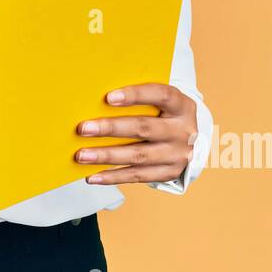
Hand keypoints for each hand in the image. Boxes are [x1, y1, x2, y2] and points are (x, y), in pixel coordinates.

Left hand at [74, 83, 197, 185]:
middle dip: (110, 128)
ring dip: (106, 156)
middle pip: (143, 128)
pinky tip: (94, 175)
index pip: (160, 95)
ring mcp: (177, 154)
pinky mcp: (169, 173)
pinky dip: (113, 176)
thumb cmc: (164, 114)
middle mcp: (183, 131)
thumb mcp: (160, 102)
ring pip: (138, 155)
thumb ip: (138, 99)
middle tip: (84, 129)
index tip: (108, 97)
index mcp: (181, 105)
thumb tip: (97, 99)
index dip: (135, 96)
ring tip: (82, 155)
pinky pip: (137, 176)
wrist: (188, 141)